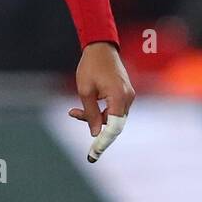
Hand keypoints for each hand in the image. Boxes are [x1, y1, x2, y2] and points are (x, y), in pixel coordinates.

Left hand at [69, 42, 134, 162]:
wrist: (101, 47)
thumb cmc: (91, 66)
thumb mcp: (85, 91)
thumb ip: (91, 113)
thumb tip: (95, 134)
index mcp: (119, 97)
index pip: (114, 127)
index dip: (104, 142)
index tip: (94, 154)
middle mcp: (127, 98)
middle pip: (113, 124)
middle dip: (95, 127)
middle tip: (79, 128)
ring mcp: (128, 95)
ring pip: (112, 117)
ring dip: (95, 118)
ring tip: (73, 110)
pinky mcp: (125, 93)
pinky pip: (113, 109)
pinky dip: (100, 111)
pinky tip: (82, 107)